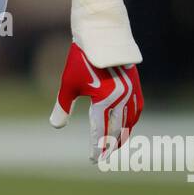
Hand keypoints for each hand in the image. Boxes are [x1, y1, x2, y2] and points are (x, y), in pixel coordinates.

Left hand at [49, 41, 142, 162]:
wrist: (101, 34)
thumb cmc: (81, 59)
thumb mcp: (68, 83)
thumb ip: (63, 106)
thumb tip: (56, 126)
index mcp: (104, 100)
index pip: (101, 131)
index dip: (97, 147)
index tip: (93, 160)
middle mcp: (121, 99)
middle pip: (117, 130)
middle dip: (109, 145)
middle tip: (102, 157)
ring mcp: (131, 92)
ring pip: (130, 122)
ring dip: (123, 135)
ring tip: (115, 145)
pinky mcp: (135, 85)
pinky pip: (137, 109)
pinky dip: (132, 120)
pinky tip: (127, 125)